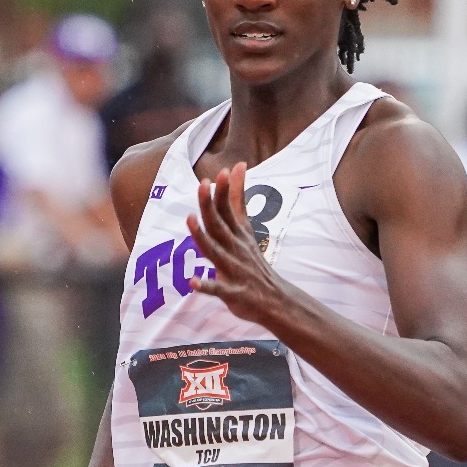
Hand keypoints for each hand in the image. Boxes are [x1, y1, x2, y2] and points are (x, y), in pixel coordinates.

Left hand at [184, 162, 287, 327]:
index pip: (229, 210)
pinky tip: (194, 282)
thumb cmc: (253, 261)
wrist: (276, 300)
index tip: (220, 172)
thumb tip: (238, 166)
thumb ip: (238, 199)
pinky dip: (207, 286)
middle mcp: (235, 249)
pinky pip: (218, 289)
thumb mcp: (246, 228)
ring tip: (190, 221)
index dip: (223, 192)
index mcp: (238, 235)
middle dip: (210, 206)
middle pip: (219, 225)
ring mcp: (235, 270)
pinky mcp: (233, 293)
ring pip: (216, 252)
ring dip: (202, 237)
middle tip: (202, 185)